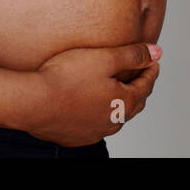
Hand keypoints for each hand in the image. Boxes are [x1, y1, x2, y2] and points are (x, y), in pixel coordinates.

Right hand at [18, 42, 161, 145]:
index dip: (151, 70)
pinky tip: (92, 105)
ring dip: (120, 102)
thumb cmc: (66, 78)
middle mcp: (113, 123)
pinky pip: (95, 124)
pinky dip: (100, 113)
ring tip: (117, 89)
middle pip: (134, 103)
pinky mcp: (75, 137)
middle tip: (140, 74)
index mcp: (124, 103)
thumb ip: (133, 55)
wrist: (32, 102)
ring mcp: (93, 132)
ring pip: (115, 117)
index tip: (153, 61)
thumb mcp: (106, 58)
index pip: (146, 85)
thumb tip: (157, 52)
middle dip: (140, 87)